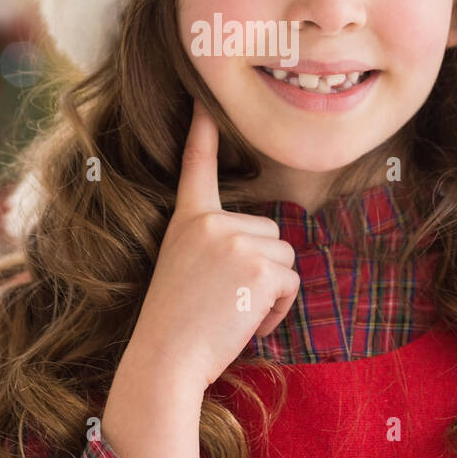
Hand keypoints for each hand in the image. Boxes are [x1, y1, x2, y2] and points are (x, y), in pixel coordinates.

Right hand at [127, 99, 299, 392]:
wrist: (165, 359)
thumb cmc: (175, 325)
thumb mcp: (185, 269)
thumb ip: (218, 246)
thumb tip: (264, 250)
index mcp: (188, 219)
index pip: (197, 166)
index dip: (203, 130)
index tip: (204, 99)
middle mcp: (211, 221)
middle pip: (270, 231)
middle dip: (262, 269)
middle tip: (226, 301)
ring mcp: (235, 240)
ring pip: (284, 257)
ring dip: (272, 291)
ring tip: (234, 312)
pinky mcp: (259, 266)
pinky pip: (291, 281)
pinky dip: (279, 309)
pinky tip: (247, 322)